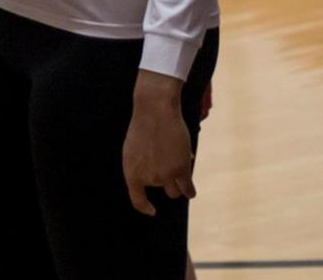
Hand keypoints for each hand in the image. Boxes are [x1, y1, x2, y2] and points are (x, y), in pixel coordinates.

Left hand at [123, 71, 194, 212]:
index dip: (144, 207)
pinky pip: (187, 189)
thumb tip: (157, 180)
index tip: (151, 211)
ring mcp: (164, 176)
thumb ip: (143, 166)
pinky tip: (190, 192)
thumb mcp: (133, 149)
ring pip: (175, 191)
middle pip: (161, 188)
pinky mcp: (180, 170)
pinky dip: (190, 191)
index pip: (137, 199)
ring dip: (178, 184)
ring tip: (180, 172)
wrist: (155, 111)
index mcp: (131, 173)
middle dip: (166, 178)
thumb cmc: (144, 126)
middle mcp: (148, 178)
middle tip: (169, 161)